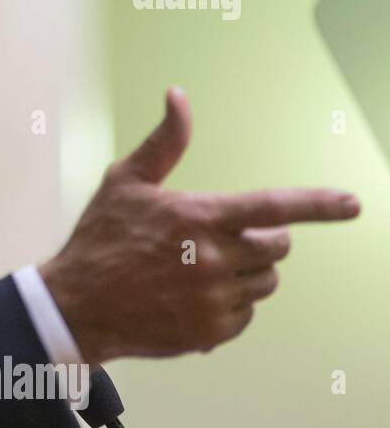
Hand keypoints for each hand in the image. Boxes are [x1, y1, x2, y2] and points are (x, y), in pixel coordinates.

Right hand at [39, 87, 359, 363]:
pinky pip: (246, 315)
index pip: (274, 207)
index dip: (319, 204)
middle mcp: (213, 259)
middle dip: (263, 240)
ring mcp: (213, 298)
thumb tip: (178, 96)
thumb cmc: (99, 240)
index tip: (352, 204)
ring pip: (264, 283)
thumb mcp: (124, 182)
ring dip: (246, 274)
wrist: (75, 306)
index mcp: (198, 216)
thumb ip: (163, 142)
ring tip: (202, 271)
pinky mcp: (211, 331)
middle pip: (277, 248)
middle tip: (226, 240)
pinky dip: (229, 306)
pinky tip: (193, 298)